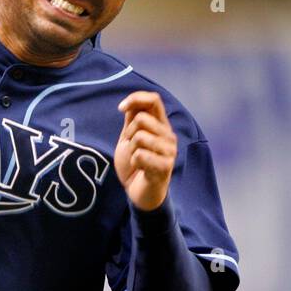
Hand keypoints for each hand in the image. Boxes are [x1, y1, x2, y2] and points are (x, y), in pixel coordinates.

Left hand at [116, 91, 176, 210]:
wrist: (139, 192)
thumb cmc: (135, 165)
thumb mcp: (129, 139)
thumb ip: (132, 121)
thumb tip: (129, 103)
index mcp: (161, 125)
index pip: (154, 100)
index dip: (135, 98)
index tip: (121, 108)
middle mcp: (168, 135)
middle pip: (141, 119)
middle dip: (128, 134)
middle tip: (131, 148)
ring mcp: (169, 151)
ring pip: (140, 137)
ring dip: (131, 150)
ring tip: (137, 160)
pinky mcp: (165, 166)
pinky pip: (140, 155)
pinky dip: (134, 162)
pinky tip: (140, 169)